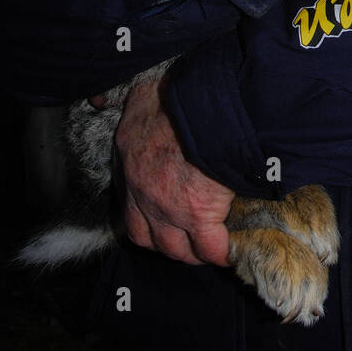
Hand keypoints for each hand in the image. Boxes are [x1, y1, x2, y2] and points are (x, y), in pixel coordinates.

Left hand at [114, 76, 233, 265]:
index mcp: (129, 163)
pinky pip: (210, 247)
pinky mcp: (198, 216)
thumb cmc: (177, 99)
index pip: (128, 204)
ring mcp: (169, 209)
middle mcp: (142, 193)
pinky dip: (219, 254)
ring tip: (204, 250)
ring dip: (189, 253)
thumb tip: (122, 98)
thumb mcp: (144, 96)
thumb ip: (137, 103)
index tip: (159, 218)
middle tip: (181, 241)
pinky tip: (229, 254)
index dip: (144, 216)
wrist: (202, 110)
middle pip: (146, 236)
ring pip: (174, 249)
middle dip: (163, 243)